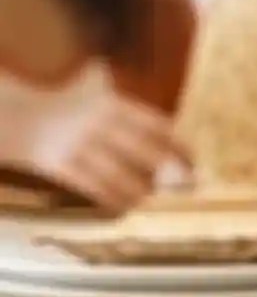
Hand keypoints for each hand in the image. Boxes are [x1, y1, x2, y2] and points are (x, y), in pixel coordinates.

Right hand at [24, 94, 188, 212]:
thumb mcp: (97, 90)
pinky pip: (92, 186)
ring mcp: (78, 144)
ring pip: (117, 173)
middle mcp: (97, 123)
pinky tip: (125, 206)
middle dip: (169, 168)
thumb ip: (130, 103)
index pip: (154, 124)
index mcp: (112, 104)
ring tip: (153, 197)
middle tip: (188, 185)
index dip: (178, 144)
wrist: (22, 118)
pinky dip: (112, 198)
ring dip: (140, 189)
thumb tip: (176, 123)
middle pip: (142, 148)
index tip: (194, 161)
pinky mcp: (60, 164)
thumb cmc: (71, 106)